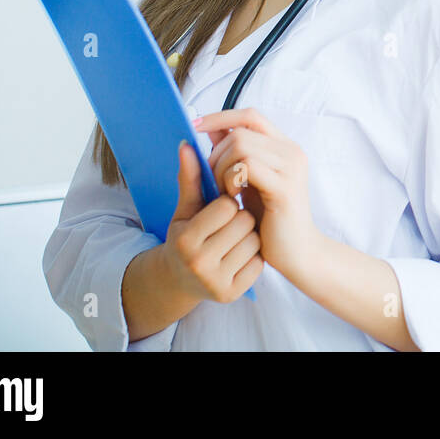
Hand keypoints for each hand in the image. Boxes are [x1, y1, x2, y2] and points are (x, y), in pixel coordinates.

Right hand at [159, 142, 262, 302]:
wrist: (181, 280)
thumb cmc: (187, 235)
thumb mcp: (186, 209)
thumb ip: (191, 177)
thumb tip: (187, 143)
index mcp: (185, 240)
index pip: (227, 205)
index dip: (230, 200)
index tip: (224, 204)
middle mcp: (198, 264)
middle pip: (244, 222)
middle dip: (242, 216)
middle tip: (230, 223)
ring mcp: (216, 282)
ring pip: (254, 241)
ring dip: (250, 236)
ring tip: (233, 239)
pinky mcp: (232, 295)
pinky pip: (258, 263)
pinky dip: (253, 256)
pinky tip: (238, 257)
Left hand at [195, 108, 315, 275]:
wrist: (297, 252)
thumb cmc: (271, 220)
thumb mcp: (247, 182)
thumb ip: (232, 155)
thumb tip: (210, 129)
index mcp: (284, 147)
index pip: (250, 115)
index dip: (220, 117)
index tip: (195, 125)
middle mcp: (291, 151)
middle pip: (240, 131)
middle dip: (216, 154)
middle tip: (214, 182)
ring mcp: (291, 167)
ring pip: (241, 146)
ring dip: (222, 169)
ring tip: (225, 191)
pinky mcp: (284, 187)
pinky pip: (246, 166)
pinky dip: (231, 179)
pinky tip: (233, 197)